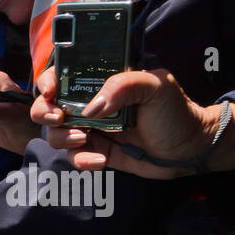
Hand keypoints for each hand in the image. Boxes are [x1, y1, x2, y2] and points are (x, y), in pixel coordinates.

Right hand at [33, 67, 234, 178]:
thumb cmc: (176, 111)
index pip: (63, 74)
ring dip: (62, 138)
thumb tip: (89, 109)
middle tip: (60, 118)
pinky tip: (101, 160)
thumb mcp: (156, 86)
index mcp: (101, 82)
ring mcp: (90, 129)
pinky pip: (74, 157)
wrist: (190, 149)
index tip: (51, 90)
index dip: (48, 81)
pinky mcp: (95, 152)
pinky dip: (82, 160)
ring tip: (84, 139)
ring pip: (55, 134)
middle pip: (47, 106)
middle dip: (44, 112)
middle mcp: (90, 104)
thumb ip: (123, 86)